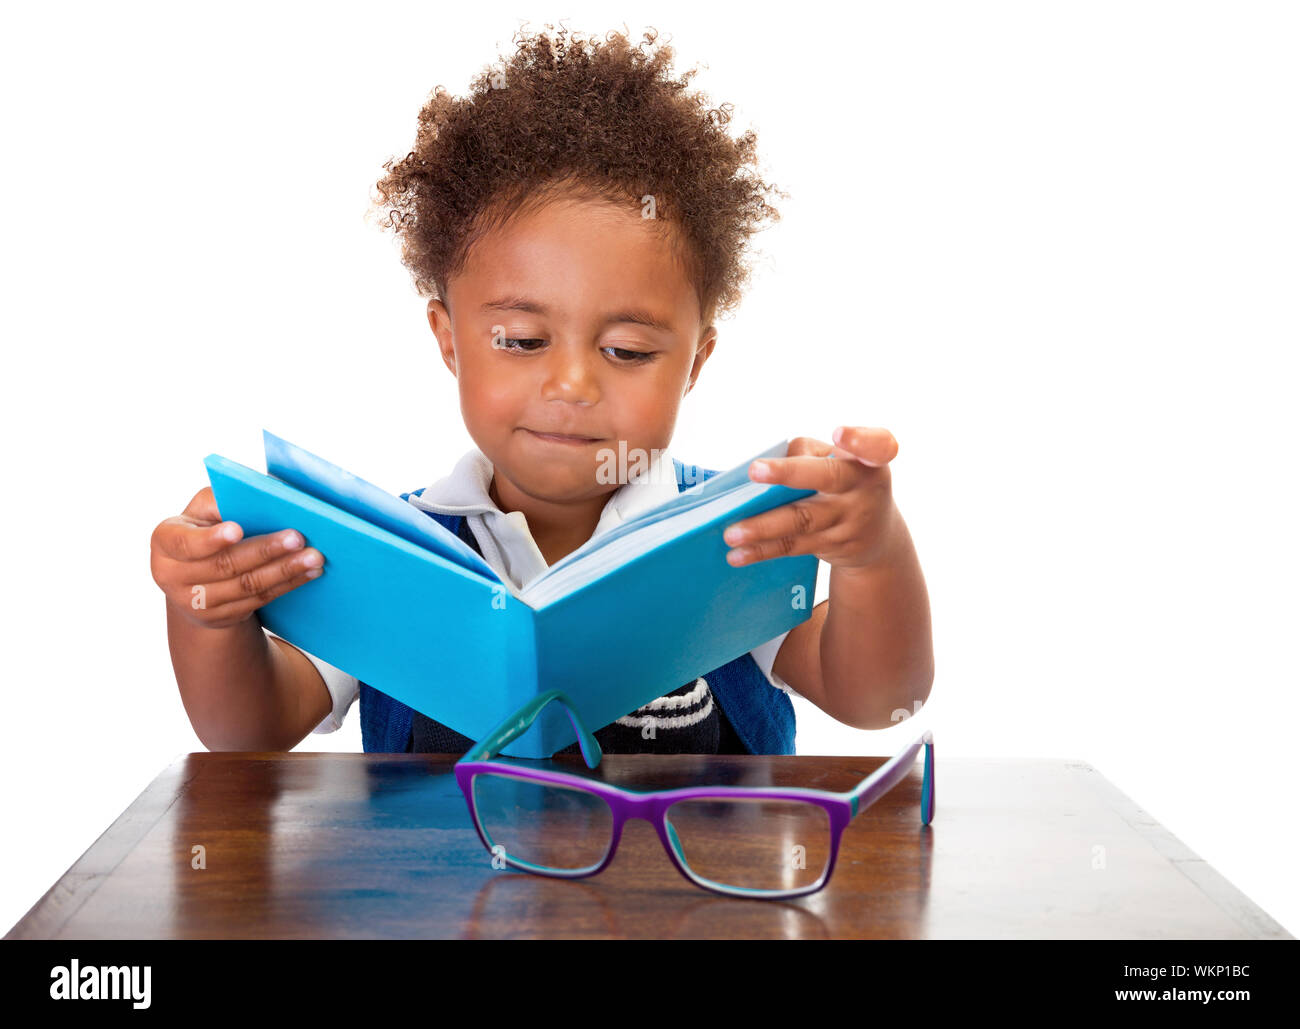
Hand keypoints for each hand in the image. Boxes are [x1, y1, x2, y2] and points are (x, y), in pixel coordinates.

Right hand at [150, 486, 325, 629]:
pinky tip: (310, 572)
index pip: (185, 542)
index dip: (210, 538)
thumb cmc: (206, 528)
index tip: (237, 529)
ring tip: (314, 556)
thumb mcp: (204, 510)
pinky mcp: (220, 617)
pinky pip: (259, 599)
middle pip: (224, 565)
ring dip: (284, 570)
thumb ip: (223, 499)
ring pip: (246, 586)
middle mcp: (172, 575)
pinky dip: (287, 584)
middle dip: (264, 551)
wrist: (195, 578)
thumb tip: (267, 491)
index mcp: (165, 540)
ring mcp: (195, 602)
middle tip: (298, 538)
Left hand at [722, 426, 900, 571]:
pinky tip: (738, 554)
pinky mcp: (835, 546)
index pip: (876, 445)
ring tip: (731, 532)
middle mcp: (863, 487)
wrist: (879, 536)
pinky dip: (763, 549)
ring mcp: (850, 520)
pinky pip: (794, 545)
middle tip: (754, 470)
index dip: (859, 440)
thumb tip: (762, 473)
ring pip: (802, 520)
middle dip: (789, 473)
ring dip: (763, 526)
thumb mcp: (841, 461)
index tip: (838, 432)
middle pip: (827, 478)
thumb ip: (808, 454)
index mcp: (868, 459)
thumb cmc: (846, 482)